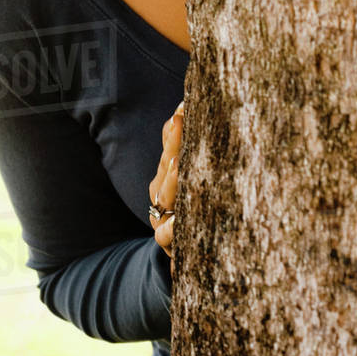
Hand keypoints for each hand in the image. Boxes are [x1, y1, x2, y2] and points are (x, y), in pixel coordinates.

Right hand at [148, 100, 183, 270]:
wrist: (181, 251)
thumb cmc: (194, 207)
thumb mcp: (191, 178)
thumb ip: (191, 148)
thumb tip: (194, 105)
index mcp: (168, 171)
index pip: (169, 143)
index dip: (175, 125)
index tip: (184, 104)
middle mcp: (162, 191)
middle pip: (166, 163)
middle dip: (173, 140)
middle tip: (179, 118)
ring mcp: (163, 215)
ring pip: (164, 195)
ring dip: (170, 179)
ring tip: (176, 162)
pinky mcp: (168, 241)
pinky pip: (167, 235)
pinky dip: (172, 228)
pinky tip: (178, 221)